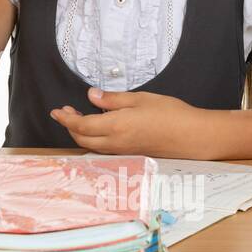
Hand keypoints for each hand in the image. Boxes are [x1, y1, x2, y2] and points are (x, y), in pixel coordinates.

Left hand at [50, 89, 215, 158]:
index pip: (81, 126)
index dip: (65, 119)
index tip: (56, 111)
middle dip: (70, 126)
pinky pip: (105, 149)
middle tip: (66, 111)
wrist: (194, 137)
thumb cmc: (171, 114)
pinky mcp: (132, 154)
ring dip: (82, 133)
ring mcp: (124, 151)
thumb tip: (92, 96)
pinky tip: (99, 128)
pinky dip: (94, 139)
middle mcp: (116, 143)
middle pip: (82, 139)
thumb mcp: (140, 99)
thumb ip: (113, 99)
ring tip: (80, 117)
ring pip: (92, 146)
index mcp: (116, 126)